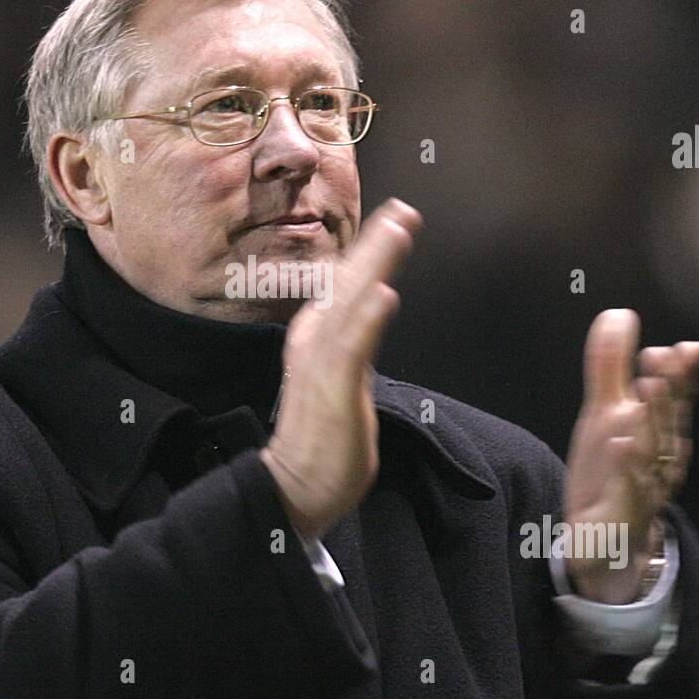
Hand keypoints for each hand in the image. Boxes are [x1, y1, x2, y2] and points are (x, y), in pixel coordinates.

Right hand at [261, 198, 421, 541]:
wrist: (294, 487)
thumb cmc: (320, 442)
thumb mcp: (338, 382)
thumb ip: (351, 350)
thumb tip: (368, 323)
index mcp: (315, 341)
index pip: (343, 288)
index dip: (367, 253)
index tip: (393, 222)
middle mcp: (314, 344)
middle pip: (347, 283)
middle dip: (376, 245)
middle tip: (403, 210)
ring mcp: (321, 364)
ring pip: (349, 304)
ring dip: (374, 265)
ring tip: (397, 231)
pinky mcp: (332, 390)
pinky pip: (351, 349)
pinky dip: (367, 320)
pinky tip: (385, 294)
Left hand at [562, 309, 698, 603]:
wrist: (605, 541)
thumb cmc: (611, 471)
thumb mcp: (605, 413)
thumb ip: (610, 366)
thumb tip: (620, 313)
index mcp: (661, 430)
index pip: (677, 397)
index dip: (682, 374)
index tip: (685, 347)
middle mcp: (662, 457)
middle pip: (669, 420)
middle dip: (670, 389)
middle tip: (663, 358)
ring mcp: (646, 486)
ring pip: (653, 452)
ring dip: (652, 421)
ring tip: (646, 389)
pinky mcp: (623, 513)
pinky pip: (629, 490)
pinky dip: (628, 469)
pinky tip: (622, 445)